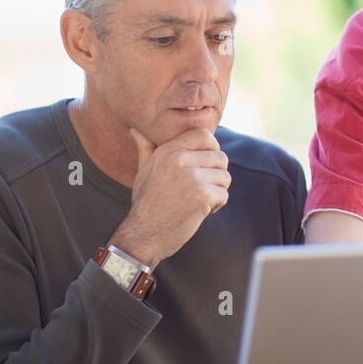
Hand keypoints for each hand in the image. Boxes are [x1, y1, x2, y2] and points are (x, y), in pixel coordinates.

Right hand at [109, 127, 230, 268]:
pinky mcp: (202, 196)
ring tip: (198, 200)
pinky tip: (200, 211)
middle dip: (216, 175)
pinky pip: (224, 194)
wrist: (143, 234)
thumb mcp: (144, 170)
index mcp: (168, 150)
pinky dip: (217, 205)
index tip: (206, 164)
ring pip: (225, 177)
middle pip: (220, 158)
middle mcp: (180, 159)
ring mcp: (192, 177)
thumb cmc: (146, 201)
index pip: (205, 135)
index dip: (212, 149)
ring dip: (217, 191)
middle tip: (201, 189)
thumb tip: (137, 129)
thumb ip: (146, 148)